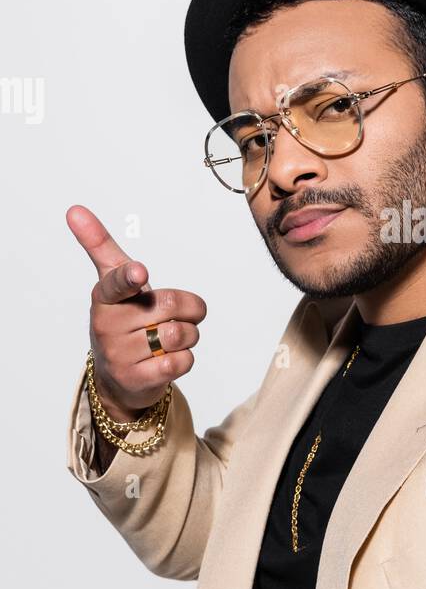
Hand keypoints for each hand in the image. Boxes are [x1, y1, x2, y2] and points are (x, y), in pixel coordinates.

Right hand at [66, 205, 207, 419]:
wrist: (118, 376)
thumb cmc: (123, 319)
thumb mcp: (114, 283)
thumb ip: (100, 246)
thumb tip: (74, 209)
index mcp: (105, 297)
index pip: (119, 283)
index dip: (131, 277)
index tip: (140, 272)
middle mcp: (109, 325)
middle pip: (171, 306)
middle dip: (187, 310)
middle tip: (173, 316)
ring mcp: (121, 354)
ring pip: (181, 334)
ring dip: (188, 335)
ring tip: (168, 338)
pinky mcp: (137, 379)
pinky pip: (181, 361)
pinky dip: (185, 358)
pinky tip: (168, 359)